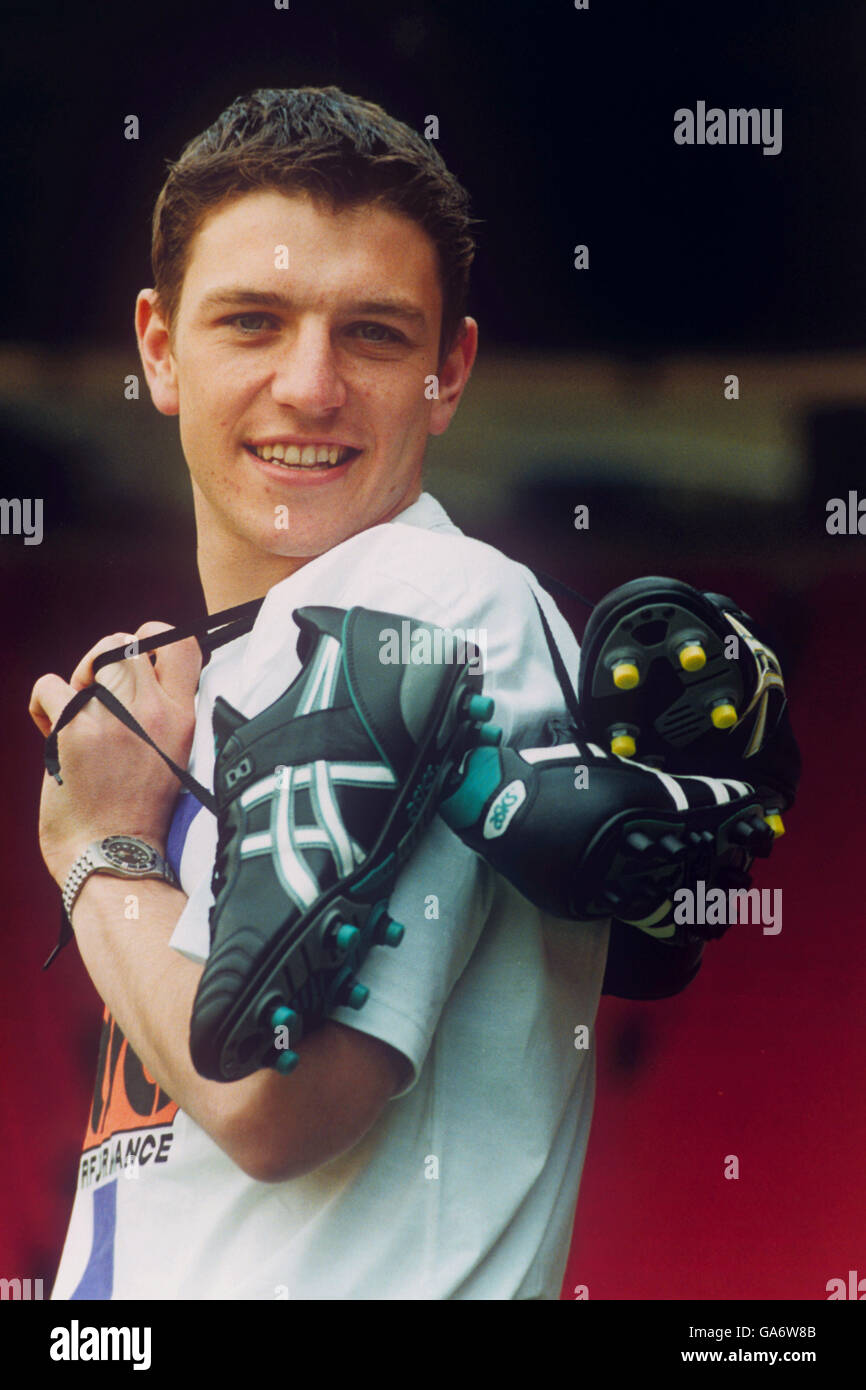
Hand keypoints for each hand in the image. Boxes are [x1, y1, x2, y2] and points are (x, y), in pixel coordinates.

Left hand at [29, 622, 200, 885]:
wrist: (111, 858)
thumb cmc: (138, 815)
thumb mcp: (173, 757)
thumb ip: (162, 716)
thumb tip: (135, 678)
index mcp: (182, 718)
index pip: (182, 643)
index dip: (155, 641)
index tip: (138, 669)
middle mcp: (153, 710)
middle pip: (129, 640)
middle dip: (108, 659)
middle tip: (100, 697)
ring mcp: (113, 717)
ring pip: (95, 655)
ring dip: (79, 680)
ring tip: (77, 715)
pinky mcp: (73, 729)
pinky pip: (49, 685)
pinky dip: (43, 706)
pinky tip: (51, 733)